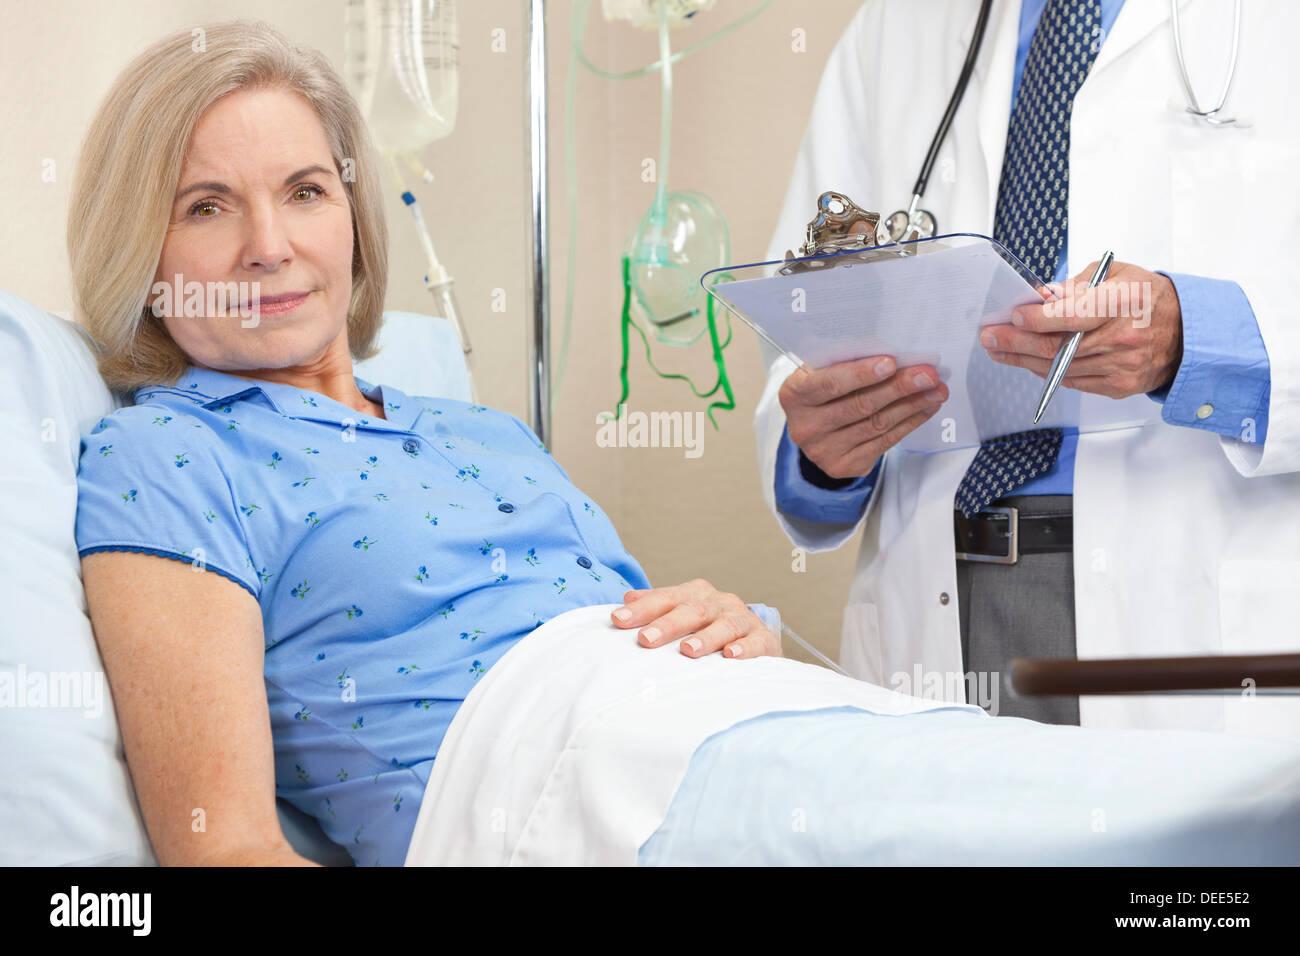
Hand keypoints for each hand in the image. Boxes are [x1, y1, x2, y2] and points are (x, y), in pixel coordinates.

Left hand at [610, 579, 782, 659]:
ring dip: (705, 638)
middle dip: (667, 625)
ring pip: (724, 624)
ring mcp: (743, 619)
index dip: (642, 608)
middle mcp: (720, 602)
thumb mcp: (683, 615)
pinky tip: (730, 656)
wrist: (756, 644)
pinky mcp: (765, 639)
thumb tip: (626, 598)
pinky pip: (756, 642)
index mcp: (696, 594)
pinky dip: (744, 648)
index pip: (666, 598)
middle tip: (646, 640)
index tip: (618, 620)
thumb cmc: (710, 630)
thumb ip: (657, 607)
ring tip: (687, 651)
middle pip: (692, 610)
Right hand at [778, 355, 948, 478]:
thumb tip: (897, 352)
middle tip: (927, 375)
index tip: (891, 362)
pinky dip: (909, 423)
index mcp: (794, 395)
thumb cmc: (822, 389)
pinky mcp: (844, 466)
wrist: (813, 426)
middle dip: (898, 388)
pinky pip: (884, 442)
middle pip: (859, 405)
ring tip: (936, 390)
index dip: (861, 374)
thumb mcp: (821, 370)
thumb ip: (846, 362)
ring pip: (876, 424)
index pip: (829, 383)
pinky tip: (925, 409)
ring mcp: (823, 451)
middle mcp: (805, 426)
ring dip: (911, 405)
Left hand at [980, 260, 1183, 398]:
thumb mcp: (1117, 274)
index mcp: (1126, 303)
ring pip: (1059, 368)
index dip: (1038, 318)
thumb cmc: (1147, 297)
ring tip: (999, 350)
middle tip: (989, 338)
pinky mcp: (1118, 386)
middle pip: (1058, 346)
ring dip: (1023, 359)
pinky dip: (1046, 371)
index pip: (1073, 314)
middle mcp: (1124, 338)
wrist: (1186, 333)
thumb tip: (1040, 297)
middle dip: (1016, 342)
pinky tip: (1028, 361)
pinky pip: (1072, 381)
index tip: (1012, 316)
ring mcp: (1122, 366)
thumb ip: (1077, 286)